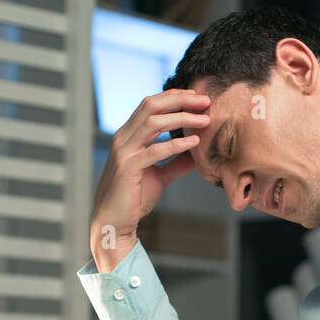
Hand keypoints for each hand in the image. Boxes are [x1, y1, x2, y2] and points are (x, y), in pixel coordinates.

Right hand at [90, 89, 209, 270]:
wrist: (114, 222)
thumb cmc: (133, 199)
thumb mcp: (160, 176)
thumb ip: (176, 163)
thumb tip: (197, 155)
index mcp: (129, 135)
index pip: (150, 105)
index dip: (174, 97)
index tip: (197, 97)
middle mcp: (123, 138)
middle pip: (151, 106)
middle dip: (180, 100)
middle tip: (205, 100)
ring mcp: (124, 151)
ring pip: (153, 122)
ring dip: (182, 118)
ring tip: (205, 119)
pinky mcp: (128, 168)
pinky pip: (155, 150)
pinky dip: (176, 144)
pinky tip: (194, 143)